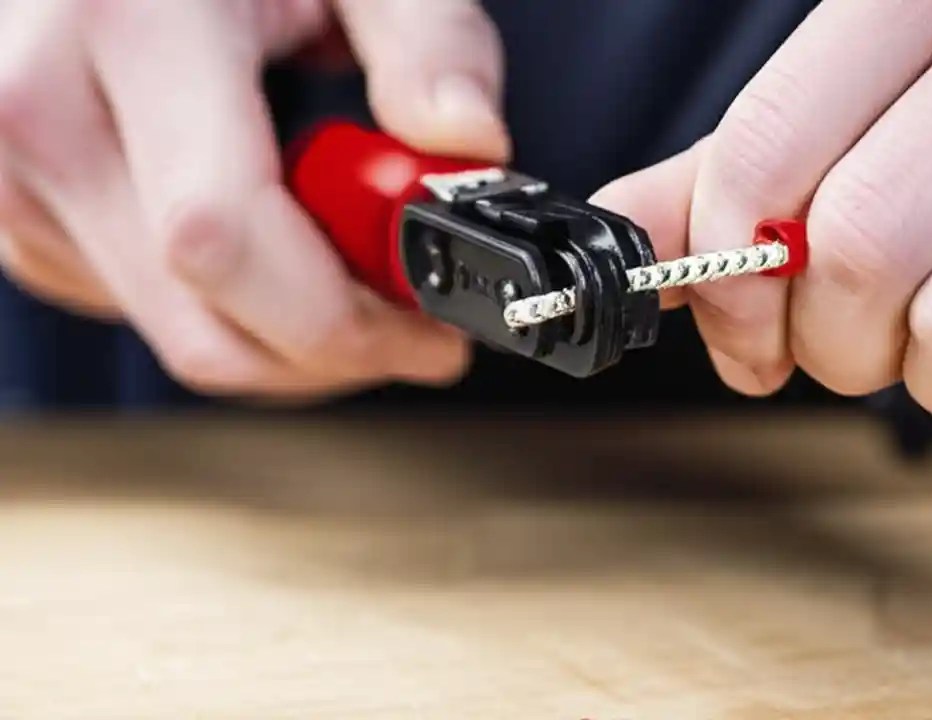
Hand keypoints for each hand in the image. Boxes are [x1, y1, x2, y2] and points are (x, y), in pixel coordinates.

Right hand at [0, 0, 508, 399]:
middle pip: (206, 324)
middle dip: (336, 347)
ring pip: (184, 337)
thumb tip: (471, 142)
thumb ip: (429, 40)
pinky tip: (275, 243)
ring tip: (349, 257)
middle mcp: (45, 113)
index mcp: (130, 29)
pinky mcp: (25, 222)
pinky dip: (234, 310)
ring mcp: (20, 180)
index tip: (433, 328)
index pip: (220, 236)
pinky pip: (150, 317)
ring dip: (291, 335)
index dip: (342, 316)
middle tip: (412, 316)